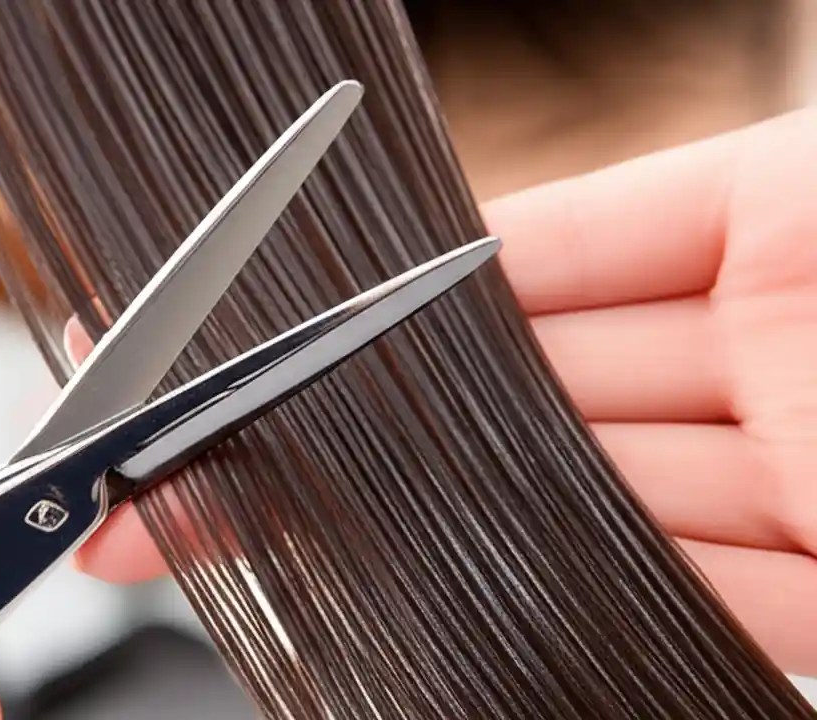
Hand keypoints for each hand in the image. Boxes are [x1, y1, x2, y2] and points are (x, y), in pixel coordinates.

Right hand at [67, 109, 816, 674]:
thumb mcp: (785, 195)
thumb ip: (619, 228)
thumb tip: (457, 261)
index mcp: (757, 235)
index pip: (513, 278)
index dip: (365, 314)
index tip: (240, 346)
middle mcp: (760, 368)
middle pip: (506, 411)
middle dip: (343, 451)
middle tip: (188, 493)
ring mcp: (788, 479)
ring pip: (560, 513)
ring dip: (421, 543)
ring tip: (279, 554)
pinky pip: (673, 607)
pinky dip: (559, 614)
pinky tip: (440, 617)